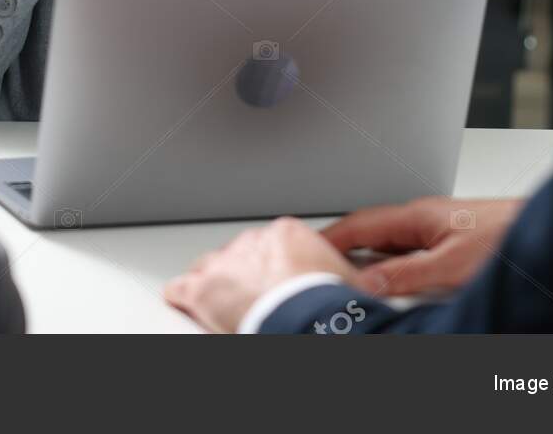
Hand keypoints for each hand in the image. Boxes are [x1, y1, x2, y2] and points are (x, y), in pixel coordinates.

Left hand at [164, 216, 357, 332]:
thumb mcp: (350, 283)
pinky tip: (184, 303)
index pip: (270, 244)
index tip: (277, 283)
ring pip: (209, 268)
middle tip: (256, 300)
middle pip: (239, 255)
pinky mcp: (201, 290)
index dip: (271, 267)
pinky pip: (181, 288)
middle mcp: (252, 242)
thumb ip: (348, 276)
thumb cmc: (327, 304)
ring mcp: (223, 264)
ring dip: (214, 285)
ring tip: (223, 305)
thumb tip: (372, 284)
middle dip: (244, 276)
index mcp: (287, 234)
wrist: (304, 319)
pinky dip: (182, 297)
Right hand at [321, 197, 524, 295]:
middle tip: (322, 267)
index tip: (304, 247)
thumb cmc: (510, 239)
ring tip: (351, 278)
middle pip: (371, 233)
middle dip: (344, 248)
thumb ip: (407, 274)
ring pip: (390, 243)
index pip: (359, 224)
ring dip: (369, 258)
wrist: (548, 233)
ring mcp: (437, 226)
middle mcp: (424, 217)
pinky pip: (407, 250)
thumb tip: (367, 282)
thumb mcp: (452, 266)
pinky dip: (391, 263)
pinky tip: (392, 279)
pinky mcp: (450, 238)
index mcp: (417, 215)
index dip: (329, 237)